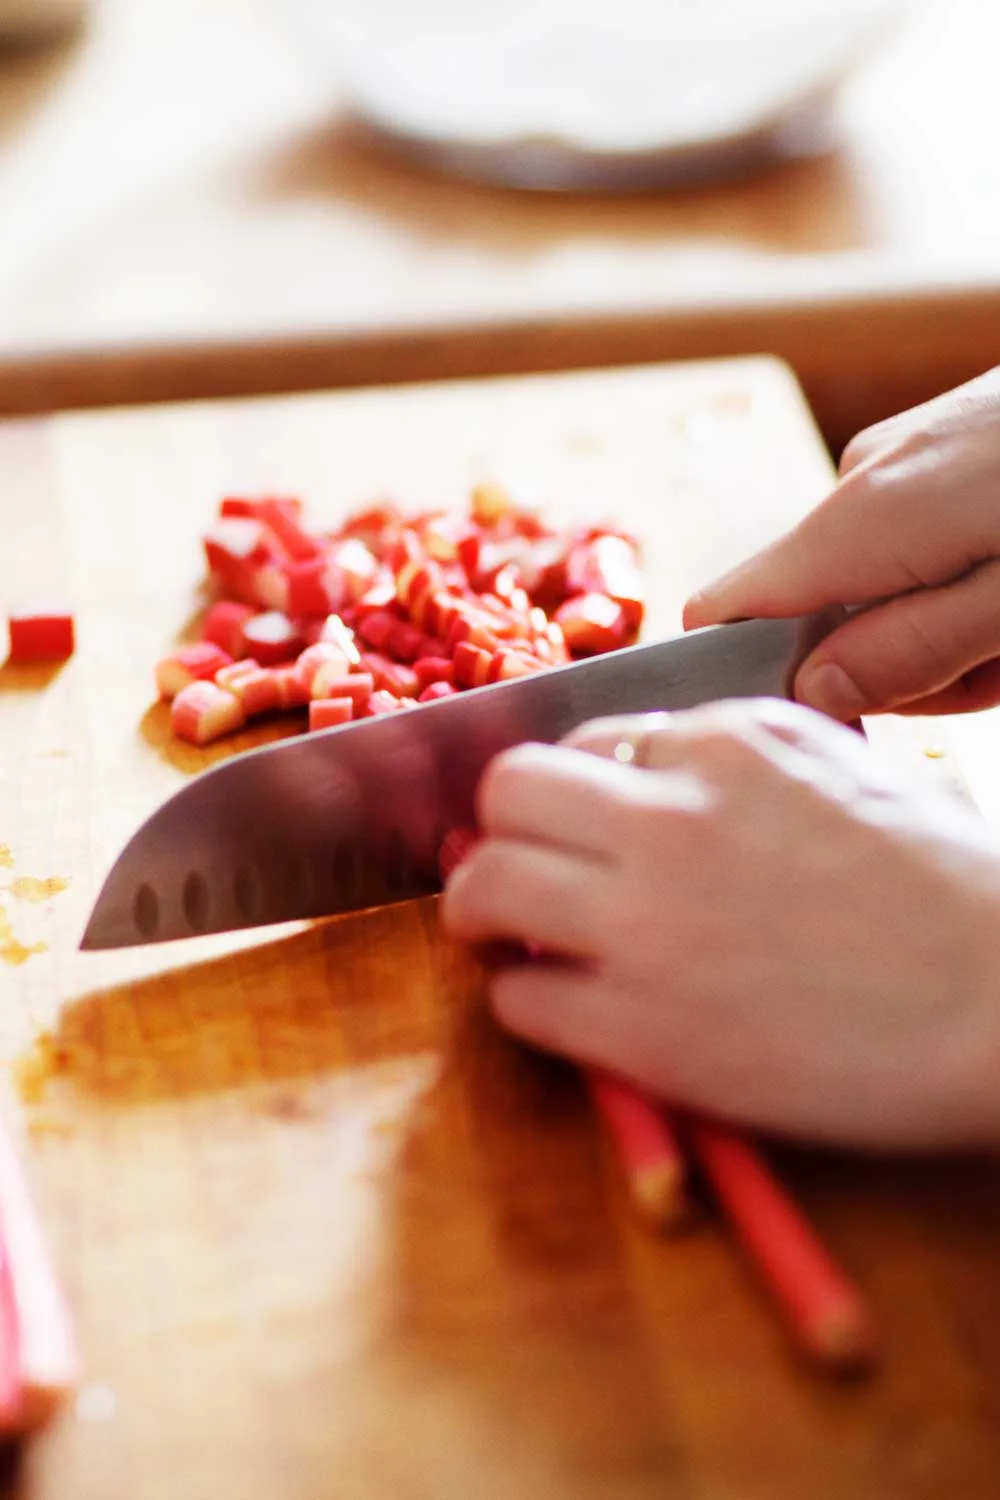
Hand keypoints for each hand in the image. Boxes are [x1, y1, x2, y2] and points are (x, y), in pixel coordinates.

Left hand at [440, 700, 999, 1149]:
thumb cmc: (950, 897)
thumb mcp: (846, 777)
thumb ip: (743, 765)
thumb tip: (649, 775)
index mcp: (730, 745)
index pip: (592, 742)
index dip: (578, 793)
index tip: (582, 831)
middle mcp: (673, 816)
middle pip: (512, 790)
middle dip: (504, 827)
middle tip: (518, 868)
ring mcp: (649, 922)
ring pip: (487, 884)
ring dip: (482, 910)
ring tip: (504, 936)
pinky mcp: (642, 1030)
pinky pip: (519, 1001)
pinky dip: (526, 1002)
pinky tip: (566, 1010)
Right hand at [683, 367, 999, 719]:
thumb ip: (913, 655)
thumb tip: (813, 689)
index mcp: (863, 520)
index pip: (727, 608)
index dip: (748, 678)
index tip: (832, 718)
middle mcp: (862, 478)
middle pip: (824, 614)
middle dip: (912, 662)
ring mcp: (903, 454)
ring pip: (884, 583)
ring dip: (956, 626)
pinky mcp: (942, 447)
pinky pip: (924, 542)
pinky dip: (975, 580)